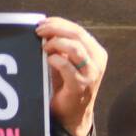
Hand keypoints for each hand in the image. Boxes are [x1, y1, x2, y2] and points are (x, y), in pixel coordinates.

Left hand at [36, 17, 106, 135]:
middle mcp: (97, 61)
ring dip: (55, 44)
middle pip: (77, 35)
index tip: (41, 22)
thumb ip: (60, 45)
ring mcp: (91, 74)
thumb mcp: (66, 60)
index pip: (78, 30)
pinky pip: (68, 68)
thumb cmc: (66, 83)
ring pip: (75, 48)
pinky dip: (56, 60)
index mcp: (95, 51)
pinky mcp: (81, 86)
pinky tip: (48, 60)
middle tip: (38, 31)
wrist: (72, 113)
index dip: (59, 23)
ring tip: (43, 48)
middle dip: (55, 29)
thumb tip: (43, 28)